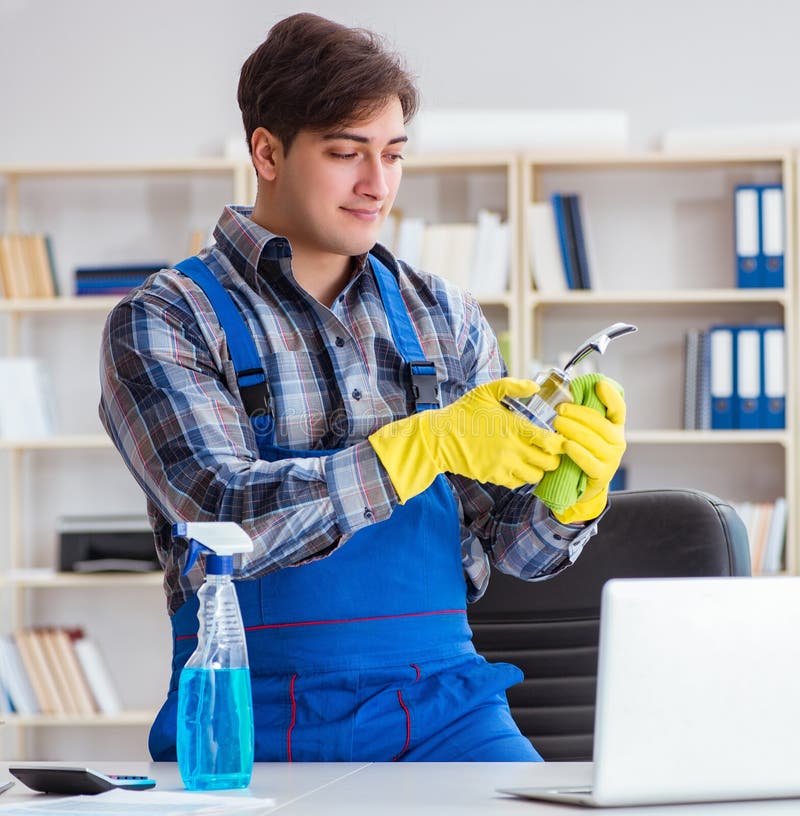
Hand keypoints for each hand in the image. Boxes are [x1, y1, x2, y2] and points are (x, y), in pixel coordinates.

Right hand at [369, 377, 563, 503]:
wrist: (439, 437)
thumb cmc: (463, 413)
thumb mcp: (486, 391)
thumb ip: (513, 386)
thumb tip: (535, 387)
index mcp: (514, 427)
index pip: (551, 442)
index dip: (560, 443)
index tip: (559, 439)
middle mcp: (512, 450)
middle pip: (548, 462)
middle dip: (553, 457)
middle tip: (550, 450)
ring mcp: (503, 466)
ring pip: (535, 476)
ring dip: (539, 469)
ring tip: (536, 460)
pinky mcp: (493, 477)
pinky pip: (518, 483)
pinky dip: (522, 477)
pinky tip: (519, 466)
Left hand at [551, 378, 625, 523]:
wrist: (583, 485)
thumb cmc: (583, 451)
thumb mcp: (586, 432)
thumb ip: (582, 416)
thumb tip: (566, 392)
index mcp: (615, 427)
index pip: (618, 409)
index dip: (611, 396)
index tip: (599, 384)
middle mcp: (617, 442)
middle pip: (600, 423)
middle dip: (578, 414)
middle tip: (559, 409)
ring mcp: (611, 459)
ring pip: (593, 440)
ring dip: (573, 429)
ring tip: (556, 423)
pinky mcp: (602, 474)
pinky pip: (589, 461)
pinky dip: (577, 452)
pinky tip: (566, 445)